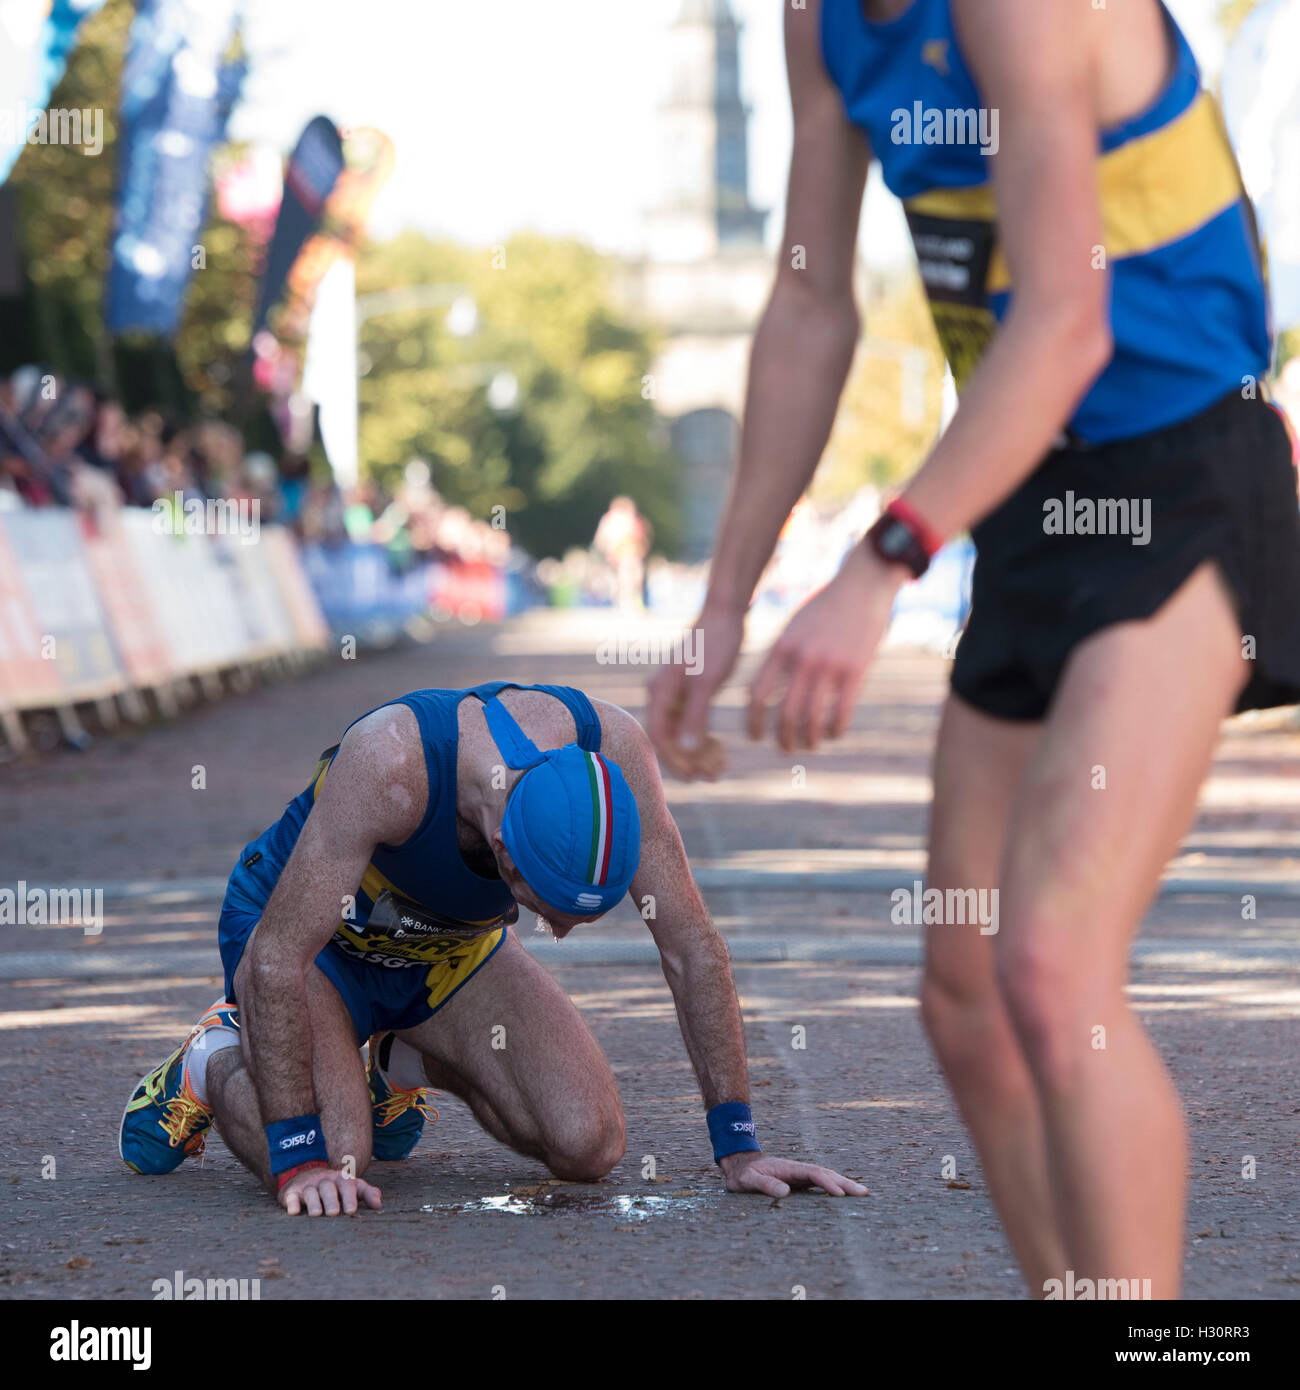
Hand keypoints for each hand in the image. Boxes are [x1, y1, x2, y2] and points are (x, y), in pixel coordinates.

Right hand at [277, 1164, 382, 1216]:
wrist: (307, 1174)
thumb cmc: (335, 1187)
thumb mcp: (351, 1186)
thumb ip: (366, 1193)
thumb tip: (378, 1204)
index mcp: (341, 1179)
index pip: (347, 1185)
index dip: (350, 1197)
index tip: (352, 1210)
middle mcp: (324, 1181)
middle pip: (328, 1188)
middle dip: (331, 1200)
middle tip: (334, 1213)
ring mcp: (308, 1186)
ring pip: (311, 1192)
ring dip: (314, 1202)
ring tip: (317, 1214)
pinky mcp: (292, 1192)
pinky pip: (291, 1196)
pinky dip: (292, 1203)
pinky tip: (294, 1211)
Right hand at [646, 605, 743, 780]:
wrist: (725, 613)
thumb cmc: (715, 643)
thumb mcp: (706, 682)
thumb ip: (694, 716)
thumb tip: (684, 751)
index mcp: (659, 692)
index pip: (660, 737)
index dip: (676, 761)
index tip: (696, 777)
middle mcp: (660, 694)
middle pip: (669, 738)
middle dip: (689, 760)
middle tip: (714, 776)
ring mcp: (673, 693)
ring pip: (680, 733)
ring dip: (698, 752)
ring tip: (721, 767)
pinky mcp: (687, 691)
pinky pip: (689, 722)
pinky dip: (703, 737)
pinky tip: (720, 748)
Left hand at [719, 1151, 867, 1197]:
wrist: (740, 1164)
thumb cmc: (743, 1174)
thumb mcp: (749, 1180)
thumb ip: (765, 1185)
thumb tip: (785, 1192)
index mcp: (790, 1168)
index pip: (814, 1174)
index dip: (828, 1183)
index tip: (840, 1195)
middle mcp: (799, 1170)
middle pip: (826, 1174)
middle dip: (845, 1182)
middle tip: (864, 1193)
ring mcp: (800, 1176)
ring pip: (827, 1178)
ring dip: (844, 1184)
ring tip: (862, 1193)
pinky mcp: (800, 1182)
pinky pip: (821, 1184)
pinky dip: (835, 1188)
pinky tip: (844, 1196)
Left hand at [747, 543, 903, 752]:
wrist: (862, 585)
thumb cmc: (825, 607)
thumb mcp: (793, 626)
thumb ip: (780, 655)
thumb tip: (764, 688)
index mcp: (781, 647)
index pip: (756, 694)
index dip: (753, 721)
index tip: (756, 736)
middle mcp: (802, 658)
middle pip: (784, 713)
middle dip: (783, 738)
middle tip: (786, 748)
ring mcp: (829, 665)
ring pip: (812, 718)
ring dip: (809, 739)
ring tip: (810, 745)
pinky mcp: (856, 670)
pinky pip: (841, 713)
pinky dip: (835, 730)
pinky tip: (834, 734)